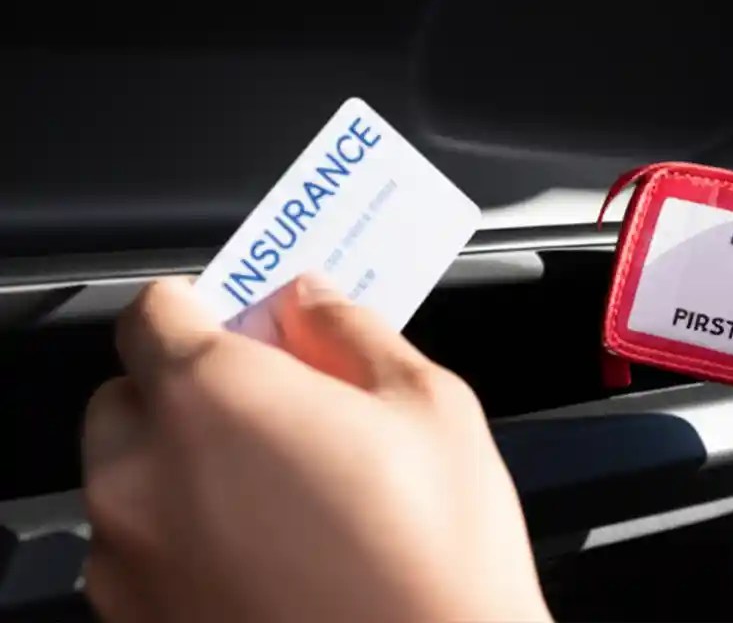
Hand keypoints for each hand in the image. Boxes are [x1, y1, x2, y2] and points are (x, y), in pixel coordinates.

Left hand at [82, 276, 548, 622]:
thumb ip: (353, 331)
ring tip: (283, 499)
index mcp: (214, 395)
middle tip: (277, 413)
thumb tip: (312, 302)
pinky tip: (268, 556)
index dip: (208, 307)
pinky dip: (186, 540)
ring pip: (134, 478)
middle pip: (132, 395)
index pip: (156, 308)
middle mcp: (145, 473)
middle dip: (194, 393)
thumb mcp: (430, 405)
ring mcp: (131, 557)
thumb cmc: (440, 558)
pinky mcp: (136, 619)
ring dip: (186, 469)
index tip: (248, 325)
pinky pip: (143, 551)